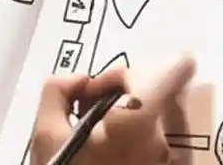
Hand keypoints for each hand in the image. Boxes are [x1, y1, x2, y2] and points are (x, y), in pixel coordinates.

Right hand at [30, 55, 195, 164]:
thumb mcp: (45, 138)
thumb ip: (58, 91)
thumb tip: (80, 78)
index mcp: (140, 120)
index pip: (177, 70)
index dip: (142, 68)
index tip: (106, 87)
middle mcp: (167, 139)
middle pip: (159, 92)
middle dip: (122, 94)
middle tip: (88, 113)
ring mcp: (175, 162)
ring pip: (163, 119)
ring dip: (132, 118)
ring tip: (99, 138)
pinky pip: (165, 144)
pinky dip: (141, 141)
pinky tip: (113, 155)